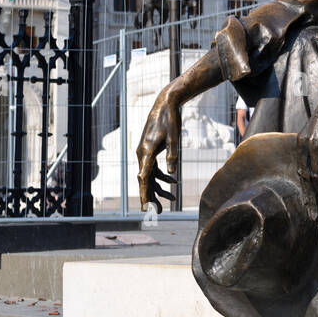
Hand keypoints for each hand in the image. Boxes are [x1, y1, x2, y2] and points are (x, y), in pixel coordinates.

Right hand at [137, 83, 180, 211]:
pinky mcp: (150, 151)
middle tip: (160, 211)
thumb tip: (172, 174)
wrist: (166, 105)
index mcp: (147, 152)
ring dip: (159, 188)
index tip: (144, 208)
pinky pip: (153, 169)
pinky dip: (162, 177)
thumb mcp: (175, 138)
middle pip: (145, 180)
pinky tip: (174, 182)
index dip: (144, 194)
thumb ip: (173, 156)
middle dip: (152, 196)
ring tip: (172, 199)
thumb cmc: (170, 120)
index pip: (144, 178)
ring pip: (149, 176)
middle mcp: (142, 154)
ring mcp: (145, 153)